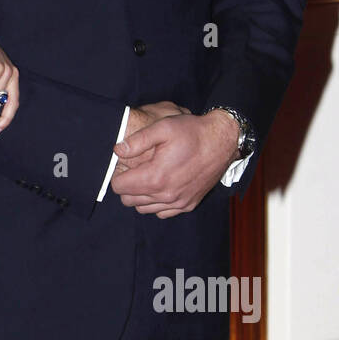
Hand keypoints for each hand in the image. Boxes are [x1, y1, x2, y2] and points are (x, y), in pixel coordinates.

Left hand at [110, 107, 239, 217]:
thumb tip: (118, 150)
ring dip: (140, 196)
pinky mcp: (188, 205)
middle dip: (127, 186)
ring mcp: (178, 202)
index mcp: (155, 177)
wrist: (222, 141)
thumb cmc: (192, 132)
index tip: (124, 166)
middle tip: (133, 170)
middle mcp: (166, 195)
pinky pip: (162, 212)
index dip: (117, 175)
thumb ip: (137, 140)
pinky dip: (156, 203)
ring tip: (147, 177)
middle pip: (129, 200)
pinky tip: (161, 187)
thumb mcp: (163, 127)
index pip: (119, 187)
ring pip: (144, 209)